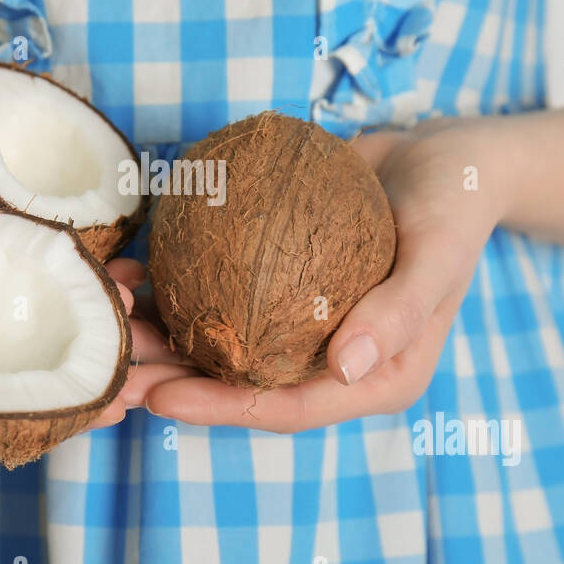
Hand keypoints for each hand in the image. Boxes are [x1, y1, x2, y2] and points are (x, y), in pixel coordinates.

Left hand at [140, 120, 508, 430]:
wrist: (445, 154)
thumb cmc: (454, 205)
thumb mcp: (440, 254)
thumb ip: (398, 313)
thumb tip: (345, 370)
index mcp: (373, 375)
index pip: (291, 407)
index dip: (226, 409)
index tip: (164, 400)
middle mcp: (331, 358)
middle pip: (245, 382)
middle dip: (176, 384)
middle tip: (112, 381)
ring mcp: (302, 320)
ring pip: (224, 340)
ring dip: (165, 338)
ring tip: (108, 330)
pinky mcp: (280, 281)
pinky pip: (223, 290)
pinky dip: (179, 284)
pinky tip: (135, 273)